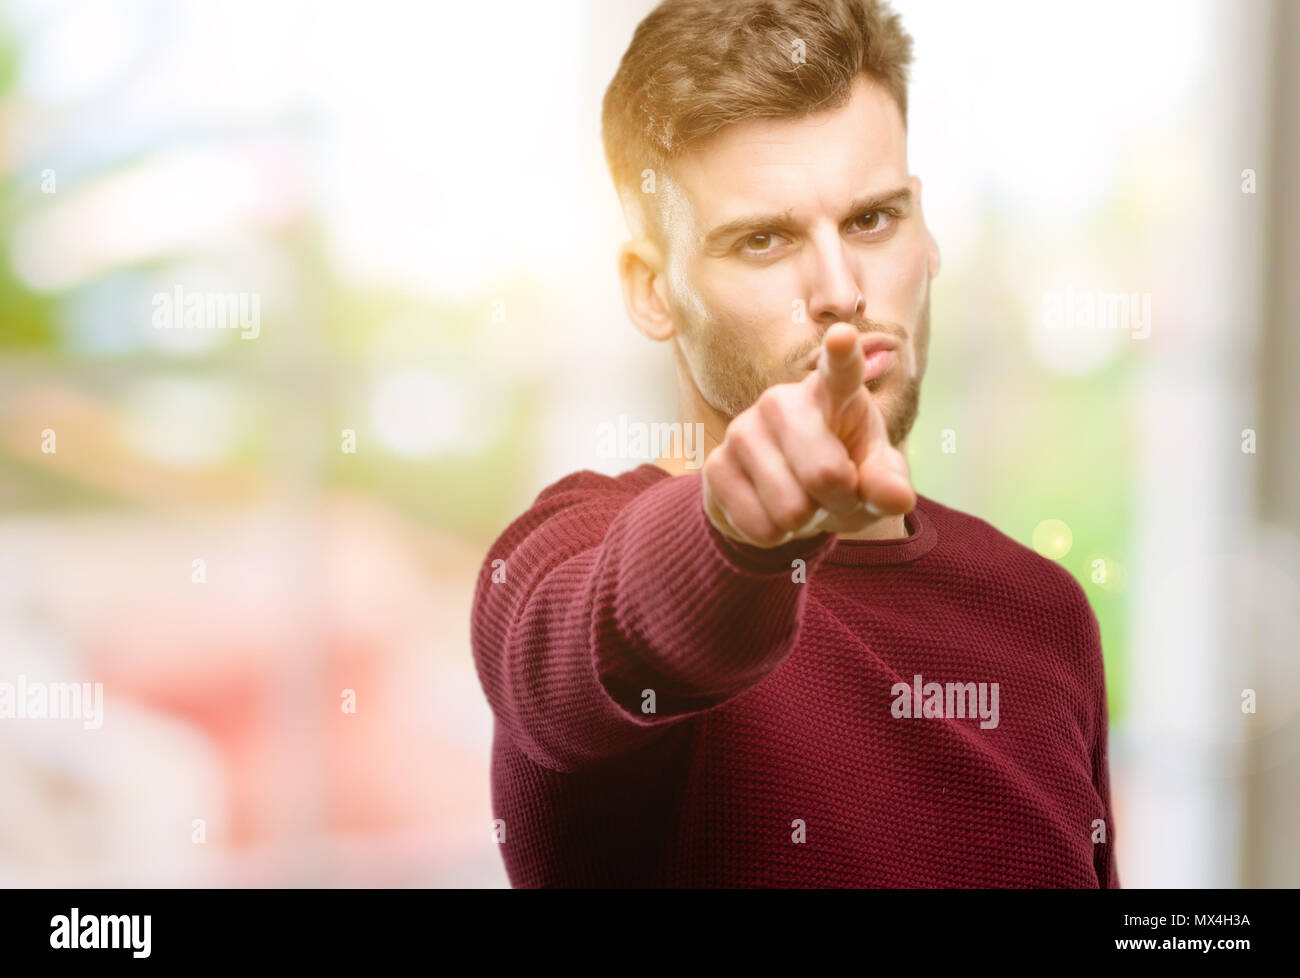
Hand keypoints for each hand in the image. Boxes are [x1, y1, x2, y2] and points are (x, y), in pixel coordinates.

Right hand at [702, 323, 915, 547]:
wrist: (778, 497)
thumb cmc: (838, 473)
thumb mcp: (873, 478)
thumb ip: (888, 484)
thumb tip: (897, 498)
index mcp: (831, 392)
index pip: (839, 369)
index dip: (842, 353)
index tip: (843, 335)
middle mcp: (781, 401)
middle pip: (825, 474)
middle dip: (839, 501)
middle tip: (833, 493)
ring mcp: (742, 431)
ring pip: (791, 508)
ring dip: (804, 521)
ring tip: (800, 501)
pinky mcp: (715, 466)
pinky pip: (760, 527)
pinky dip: (775, 536)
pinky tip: (769, 512)